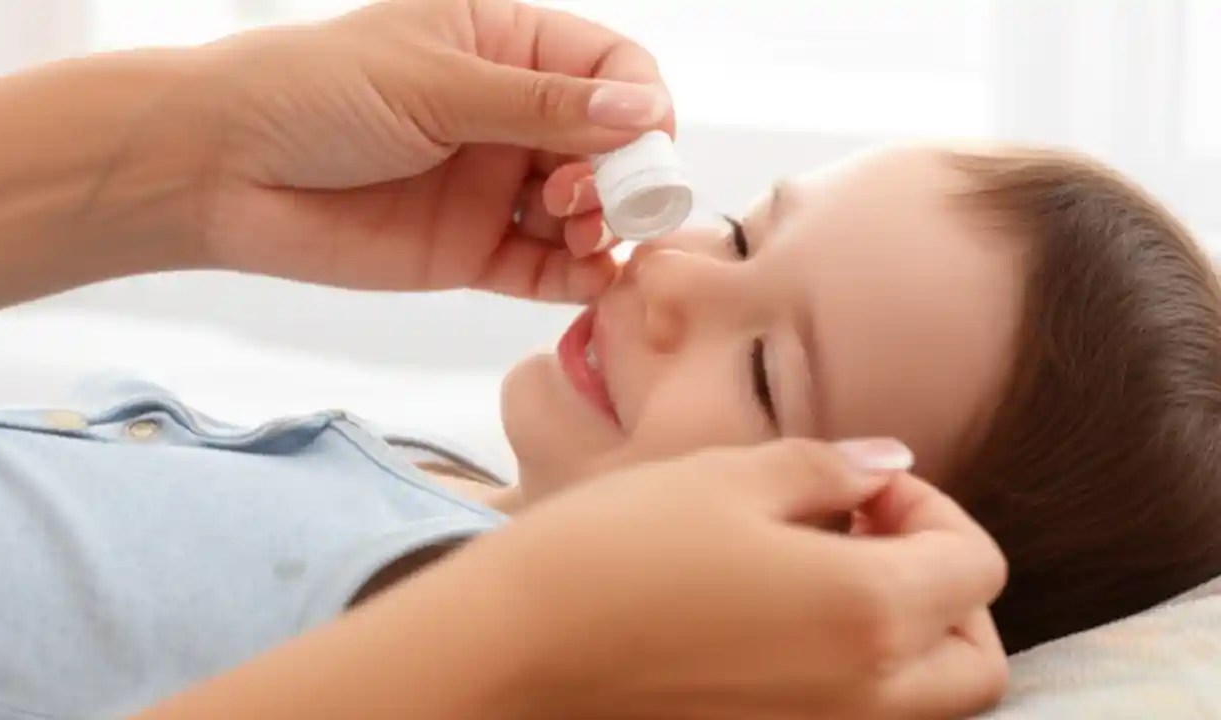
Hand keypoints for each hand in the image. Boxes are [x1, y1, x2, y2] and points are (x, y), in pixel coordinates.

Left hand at [182, 0, 671, 301]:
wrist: (221, 169)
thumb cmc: (313, 92)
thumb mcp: (435, 82)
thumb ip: (541, 106)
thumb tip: (645, 111)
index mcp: (504, 47)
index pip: (610, 69)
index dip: (641, 105)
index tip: (644, 141)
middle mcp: (509, 117)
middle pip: (610, 146)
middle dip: (624, 175)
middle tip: (595, 197)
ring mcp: (494, 186)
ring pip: (585, 212)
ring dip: (603, 227)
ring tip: (577, 233)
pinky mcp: (473, 251)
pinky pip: (545, 269)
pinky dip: (576, 278)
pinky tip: (587, 279)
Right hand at [471, 439, 1008, 718]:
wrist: (513, 647)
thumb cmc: (616, 550)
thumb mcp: (726, 478)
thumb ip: (830, 470)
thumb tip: (888, 465)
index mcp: (868, 613)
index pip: (977, 565)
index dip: (930, 505)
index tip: (860, 486)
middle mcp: (864, 698)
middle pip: (975, 657)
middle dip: (947, 587)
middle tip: (871, 535)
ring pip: (924, 700)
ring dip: (910, 635)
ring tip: (825, 573)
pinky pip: (854, 716)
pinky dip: (855, 672)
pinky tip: (780, 618)